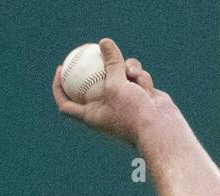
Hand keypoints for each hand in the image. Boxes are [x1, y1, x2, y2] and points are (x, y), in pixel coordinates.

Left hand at [53, 38, 172, 146]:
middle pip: (92, 83)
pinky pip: (135, 77)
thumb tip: (103, 41)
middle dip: (95, 66)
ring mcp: (121, 102)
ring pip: (118, 74)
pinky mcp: (138, 95)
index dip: (59, 87)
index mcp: (90, 115)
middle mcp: (103, 109)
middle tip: (90, 49)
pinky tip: (147, 87)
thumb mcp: (117, 85)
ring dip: (126, 69)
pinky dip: (141, 79)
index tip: (60, 68)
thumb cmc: (133, 113)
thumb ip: (110, 63)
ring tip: (132, 74)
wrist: (160, 129)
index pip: (66, 104)